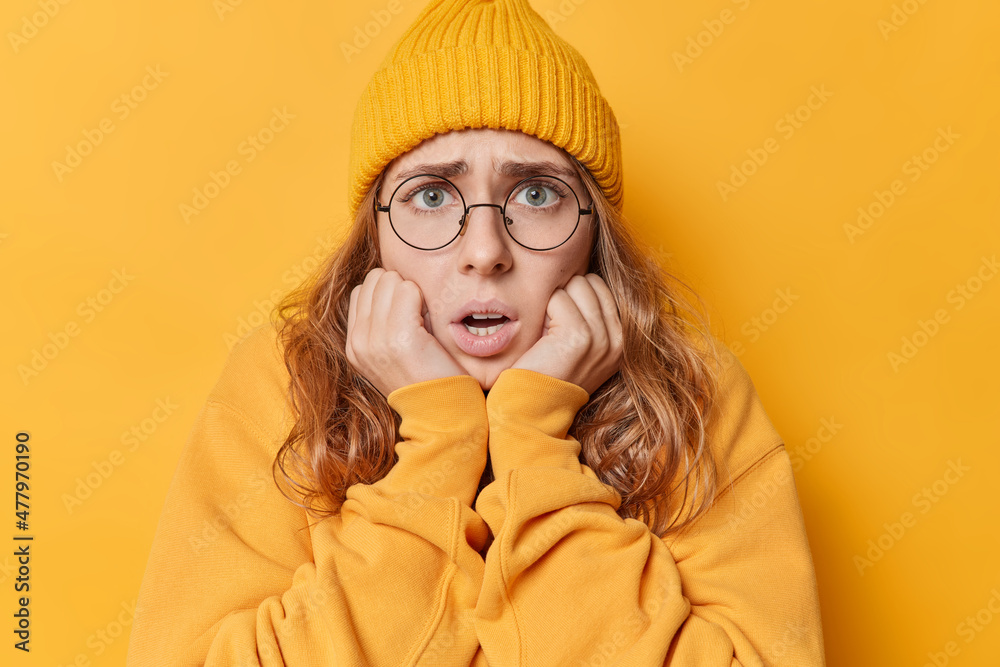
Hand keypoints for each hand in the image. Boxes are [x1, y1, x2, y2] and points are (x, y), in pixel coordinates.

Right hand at [346, 268, 467, 396]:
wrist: (440, 412)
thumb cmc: (424, 378)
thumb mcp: (389, 354)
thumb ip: (379, 324)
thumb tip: (390, 284)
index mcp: (353, 346)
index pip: (360, 292)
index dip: (387, 295)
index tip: (405, 315)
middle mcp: (359, 342)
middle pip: (374, 280)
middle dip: (398, 289)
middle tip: (415, 315)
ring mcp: (377, 339)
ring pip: (390, 281)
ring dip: (412, 292)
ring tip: (422, 320)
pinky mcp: (401, 336)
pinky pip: (408, 290)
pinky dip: (422, 297)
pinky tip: (428, 320)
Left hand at [509, 273, 622, 394]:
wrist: (532, 407)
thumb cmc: (548, 370)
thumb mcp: (582, 343)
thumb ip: (592, 314)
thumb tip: (582, 274)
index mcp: (624, 339)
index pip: (600, 286)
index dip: (574, 298)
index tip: (563, 328)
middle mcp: (620, 339)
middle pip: (589, 281)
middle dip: (565, 297)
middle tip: (554, 331)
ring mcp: (602, 338)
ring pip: (575, 285)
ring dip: (554, 304)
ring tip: (549, 335)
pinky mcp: (580, 336)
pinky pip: (558, 298)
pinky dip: (544, 312)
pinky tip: (543, 337)